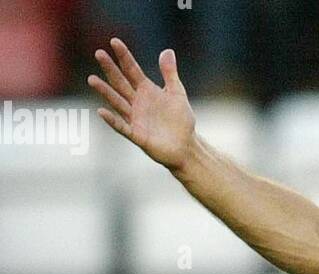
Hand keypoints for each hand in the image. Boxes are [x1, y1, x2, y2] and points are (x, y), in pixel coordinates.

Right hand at [89, 40, 195, 171]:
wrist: (186, 147)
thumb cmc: (181, 121)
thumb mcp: (177, 94)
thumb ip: (170, 74)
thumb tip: (168, 50)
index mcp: (146, 90)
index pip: (132, 70)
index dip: (124, 56)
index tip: (114, 41)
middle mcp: (137, 102)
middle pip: (121, 82)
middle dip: (110, 69)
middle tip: (99, 53)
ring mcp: (135, 118)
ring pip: (117, 102)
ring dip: (105, 92)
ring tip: (92, 79)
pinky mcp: (137, 135)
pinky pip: (123, 127)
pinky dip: (113, 121)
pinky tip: (101, 111)